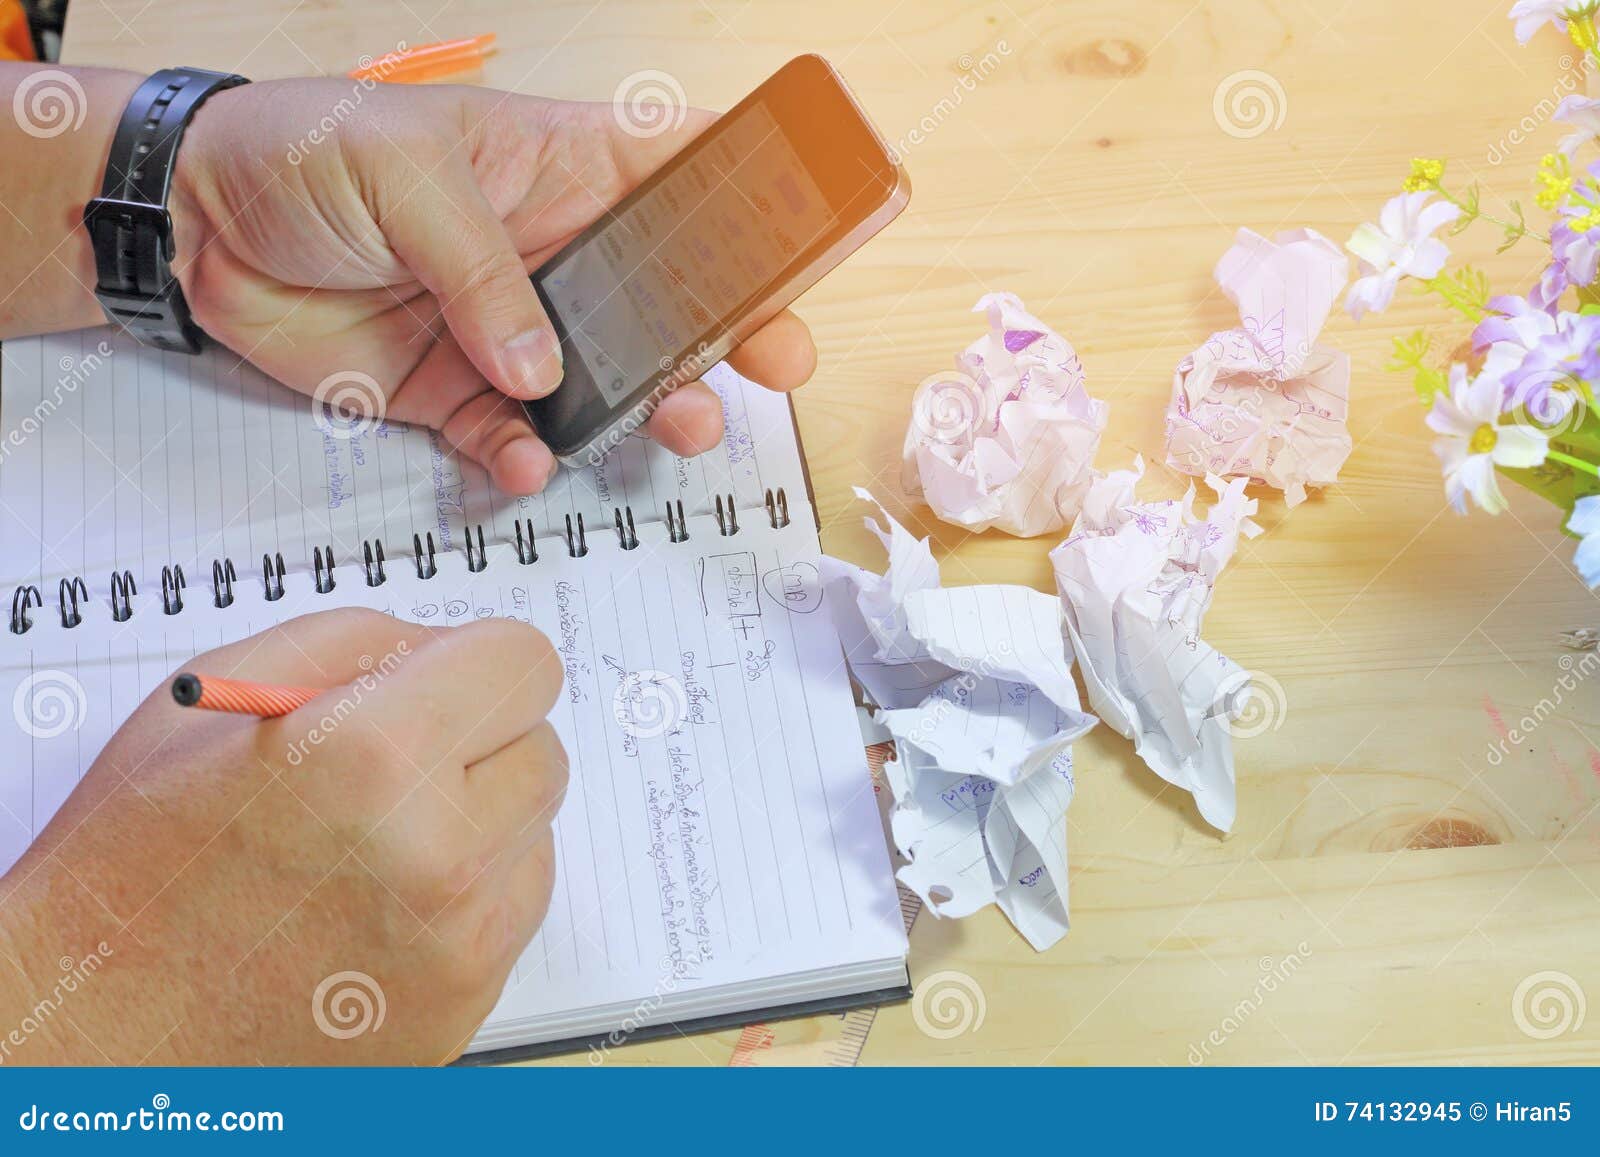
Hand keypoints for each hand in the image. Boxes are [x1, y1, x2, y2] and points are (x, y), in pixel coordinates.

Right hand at [0, 609, 565, 1063]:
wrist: (98, 1030)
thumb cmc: (138, 862)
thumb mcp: (221, 694)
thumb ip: (363, 645)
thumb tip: (452, 649)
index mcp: (373, 754)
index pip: (525, 663)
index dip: (477, 662)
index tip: (444, 681)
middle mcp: (436, 852)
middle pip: (544, 746)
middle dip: (480, 740)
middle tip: (396, 763)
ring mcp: (459, 941)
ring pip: (538, 829)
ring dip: (481, 818)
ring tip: (376, 840)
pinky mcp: (467, 1002)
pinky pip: (516, 908)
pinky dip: (472, 892)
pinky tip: (384, 900)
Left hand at [167, 79, 817, 493]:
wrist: (196, 228)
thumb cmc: (304, 154)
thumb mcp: (404, 173)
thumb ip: (483, 269)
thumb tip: (540, 364)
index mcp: (559, 167)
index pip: (678, 172)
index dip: (750, 201)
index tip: (806, 240)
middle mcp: (554, 252)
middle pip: (669, 295)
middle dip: (731, 329)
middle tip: (774, 362)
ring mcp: (512, 328)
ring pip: (610, 379)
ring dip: (650, 409)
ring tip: (677, 427)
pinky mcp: (460, 392)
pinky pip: (518, 436)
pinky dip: (532, 458)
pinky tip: (533, 462)